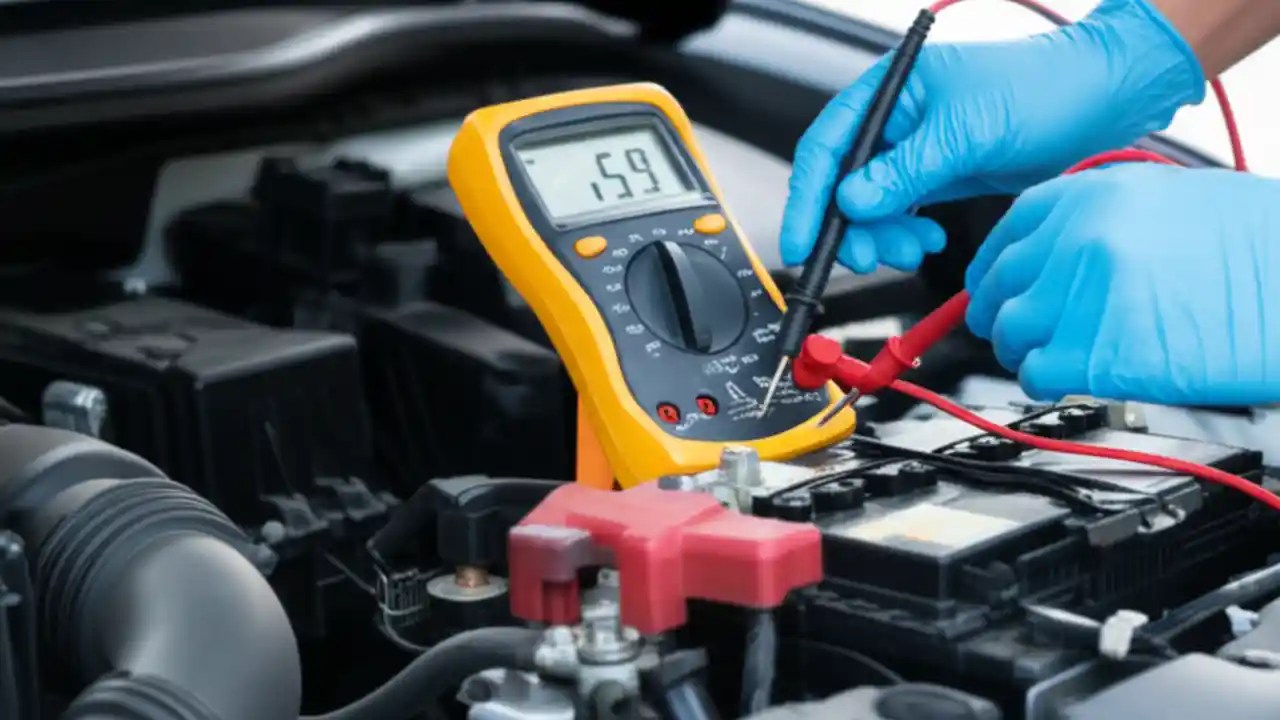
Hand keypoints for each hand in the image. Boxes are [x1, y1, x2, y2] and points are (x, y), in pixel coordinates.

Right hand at [779, 0, 1204, 273]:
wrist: (1101, 100)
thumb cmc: (1043, 90)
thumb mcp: (968, 133)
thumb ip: (906, 171)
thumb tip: (853, 201)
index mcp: (889, 92)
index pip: (827, 147)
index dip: (809, 197)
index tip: (804, 241)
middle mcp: (894, 121)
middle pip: (842, 184)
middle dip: (851, 227)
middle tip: (867, 257)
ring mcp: (914, 150)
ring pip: (871, 206)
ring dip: (882, 236)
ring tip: (911, 249)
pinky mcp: (936, 174)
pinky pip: (901, 214)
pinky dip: (907, 234)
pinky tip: (928, 239)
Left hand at [965, 163, 1279, 405]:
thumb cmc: (1261, 246)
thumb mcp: (1170, 201)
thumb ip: (1102, 224)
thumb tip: (1057, 256)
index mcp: (1092, 195)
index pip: (1008, 235)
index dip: (996, 270)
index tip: (995, 288)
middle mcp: (1075, 242)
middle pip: (1000, 288)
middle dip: (1005, 316)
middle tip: (1023, 332)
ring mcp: (1079, 298)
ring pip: (1010, 335)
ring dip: (1027, 352)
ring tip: (1059, 356)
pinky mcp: (1094, 354)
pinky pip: (1035, 374)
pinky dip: (1046, 381)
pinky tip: (1073, 378)